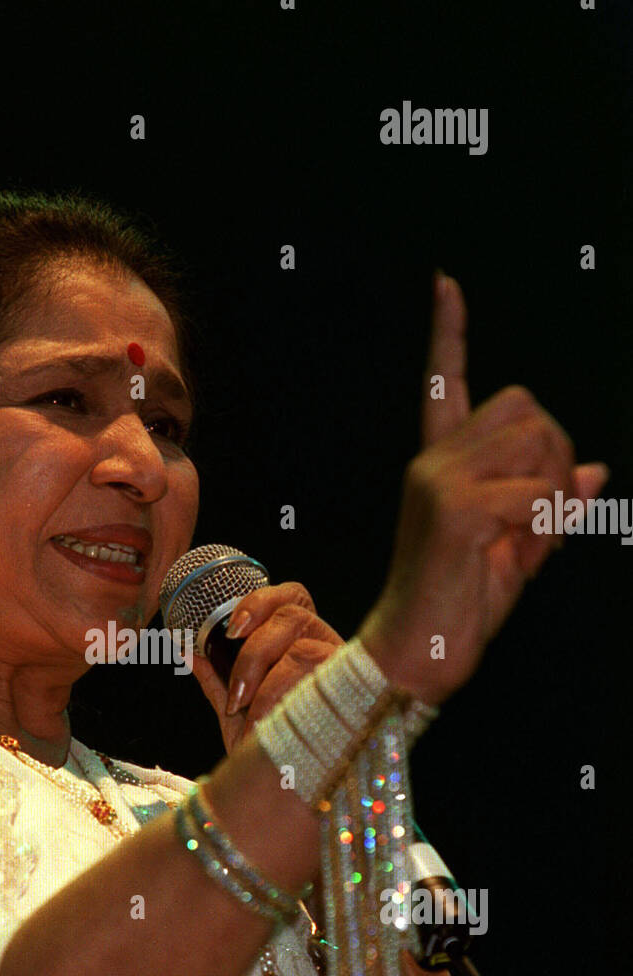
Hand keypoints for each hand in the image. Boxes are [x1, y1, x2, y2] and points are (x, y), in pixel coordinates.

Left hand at [190, 582, 344, 753]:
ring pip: (302, 648)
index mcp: (303, 642)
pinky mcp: (354, 692)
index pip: (291, 597)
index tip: (231, 629)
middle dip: (253, 652)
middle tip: (235, 695)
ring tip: (249, 718)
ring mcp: (345, 669)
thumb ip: (216, 677)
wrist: (287, 794)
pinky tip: (265, 726)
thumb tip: (185, 648)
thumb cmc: (268, 751)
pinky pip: (313, 679)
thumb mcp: (236, 711)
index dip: (261, 601)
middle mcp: (328, 647)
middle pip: (293, 613)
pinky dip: (278, 700)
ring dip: (264, 684)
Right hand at [357, 272, 608, 706]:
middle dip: (554, 455)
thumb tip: (596, 471)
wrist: (413, 658)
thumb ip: (550, 508)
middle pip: (528, 408)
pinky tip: (516, 557)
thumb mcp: (517, 553)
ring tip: (523, 545)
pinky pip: (538, 495)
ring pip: (539, 445)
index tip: (447, 283)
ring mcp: (439, 481)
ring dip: (553, 496)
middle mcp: (433, 463)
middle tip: (536, 519)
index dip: (450, 332)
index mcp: (439, 467)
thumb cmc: (458, 610)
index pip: (446, 385)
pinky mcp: (456, 508)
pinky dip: (546, 529)